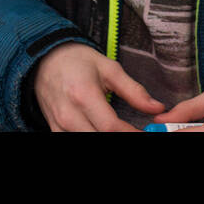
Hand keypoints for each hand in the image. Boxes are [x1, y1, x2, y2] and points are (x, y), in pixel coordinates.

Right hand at [33, 42, 163, 130]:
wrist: (46, 61)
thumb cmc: (79, 62)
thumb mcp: (110, 69)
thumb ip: (134, 91)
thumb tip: (157, 107)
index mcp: (84, 95)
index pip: (110, 127)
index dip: (131, 133)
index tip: (146, 132)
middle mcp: (68, 115)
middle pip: (99, 139)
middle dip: (121, 137)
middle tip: (136, 131)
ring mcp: (59, 126)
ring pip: (87, 142)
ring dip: (108, 139)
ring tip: (123, 130)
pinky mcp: (54, 131)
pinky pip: (73, 142)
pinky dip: (92, 138)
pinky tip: (105, 132)